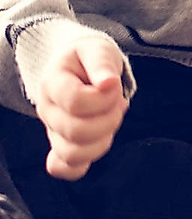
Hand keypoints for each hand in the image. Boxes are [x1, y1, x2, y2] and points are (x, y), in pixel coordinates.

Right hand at [35, 37, 128, 179]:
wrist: (77, 66)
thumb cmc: (88, 58)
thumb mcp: (97, 49)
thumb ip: (101, 62)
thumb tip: (108, 83)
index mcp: (52, 84)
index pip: (76, 102)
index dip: (104, 97)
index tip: (113, 85)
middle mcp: (47, 111)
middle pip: (76, 131)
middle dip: (110, 118)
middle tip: (117, 103)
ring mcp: (53, 131)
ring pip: (73, 154)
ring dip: (104, 139)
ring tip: (111, 118)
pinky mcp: (62, 145)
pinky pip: (64, 169)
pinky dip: (83, 163)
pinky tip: (98, 143)